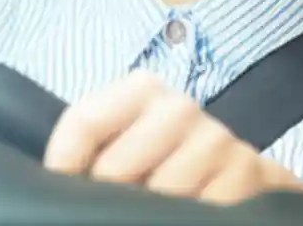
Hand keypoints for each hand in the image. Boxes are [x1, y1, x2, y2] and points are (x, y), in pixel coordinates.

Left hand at [43, 70, 302, 203]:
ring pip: (158, 195)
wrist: (240, 175)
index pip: (84, 122)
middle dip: (108, 197)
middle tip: (118, 207)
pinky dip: (188, 218)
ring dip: (151, 212)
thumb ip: (93, 147)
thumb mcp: (128, 142)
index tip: (63, 189)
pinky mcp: (247, 173)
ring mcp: (216, 140)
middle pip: (114, 168)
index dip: (63, 164)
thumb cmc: (166, 159)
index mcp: (142, 90)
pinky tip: (188, 214)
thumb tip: (55, 179)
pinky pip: (200, 211)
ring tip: (155, 210)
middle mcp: (179, 108)